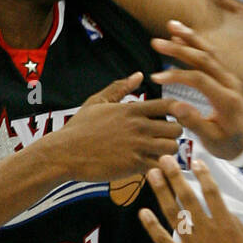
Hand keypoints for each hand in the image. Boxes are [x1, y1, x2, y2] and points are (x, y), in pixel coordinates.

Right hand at [45, 72, 181, 181]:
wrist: (64, 153)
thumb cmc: (80, 128)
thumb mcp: (97, 101)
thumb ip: (120, 88)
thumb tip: (138, 75)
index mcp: (132, 110)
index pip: (170, 105)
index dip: (178, 111)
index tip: (173, 118)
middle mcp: (138, 126)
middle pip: (177, 128)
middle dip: (174, 134)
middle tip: (165, 138)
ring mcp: (137, 146)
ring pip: (172, 148)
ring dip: (169, 151)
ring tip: (158, 153)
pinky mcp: (134, 165)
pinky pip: (160, 166)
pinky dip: (160, 167)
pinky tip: (150, 165)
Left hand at [138, 155, 242, 242]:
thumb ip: (237, 225)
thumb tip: (224, 211)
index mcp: (227, 226)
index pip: (212, 193)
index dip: (203, 175)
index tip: (195, 161)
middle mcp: (207, 232)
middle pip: (188, 198)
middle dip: (175, 176)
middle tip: (164, 159)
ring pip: (173, 214)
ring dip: (161, 192)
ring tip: (152, 175)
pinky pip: (163, 241)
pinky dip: (152, 226)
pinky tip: (142, 212)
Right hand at [151, 22, 242, 162]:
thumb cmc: (230, 144)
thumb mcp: (212, 140)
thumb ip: (195, 122)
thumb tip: (176, 106)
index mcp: (227, 100)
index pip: (200, 80)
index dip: (177, 76)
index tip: (156, 78)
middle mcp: (230, 83)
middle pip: (205, 59)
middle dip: (180, 49)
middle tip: (156, 43)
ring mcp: (230, 77)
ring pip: (210, 52)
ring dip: (190, 38)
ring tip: (171, 25)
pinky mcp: (226, 76)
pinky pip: (211, 56)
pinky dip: (196, 45)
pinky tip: (181, 37)